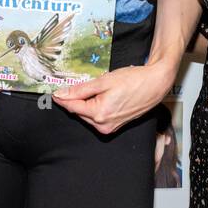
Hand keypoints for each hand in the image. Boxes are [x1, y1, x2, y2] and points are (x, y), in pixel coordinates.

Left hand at [51, 61, 175, 134]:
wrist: (155, 84)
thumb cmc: (133, 80)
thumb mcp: (104, 81)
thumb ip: (80, 89)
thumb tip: (61, 94)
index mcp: (99, 113)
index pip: (72, 107)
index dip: (62, 98)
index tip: (53, 91)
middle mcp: (103, 125)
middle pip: (78, 112)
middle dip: (74, 100)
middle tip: (72, 85)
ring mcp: (109, 127)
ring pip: (87, 115)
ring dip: (84, 103)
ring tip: (93, 89)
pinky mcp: (114, 126)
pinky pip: (96, 118)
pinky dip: (93, 107)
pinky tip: (99, 96)